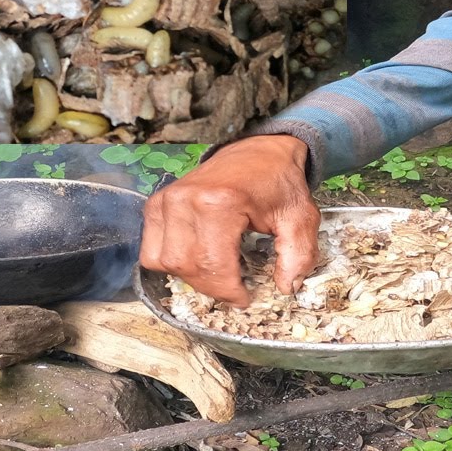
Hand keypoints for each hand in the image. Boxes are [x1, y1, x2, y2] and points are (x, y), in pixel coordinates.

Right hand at [140, 135, 319, 306]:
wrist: (260, 151)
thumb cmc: (278, 182)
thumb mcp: (300, 217)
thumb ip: (299, 255)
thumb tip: (286, 288)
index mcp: (221, 202)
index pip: (213, 264)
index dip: (229, 291)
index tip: (245, 299)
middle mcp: (186, 199)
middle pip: (186, 266)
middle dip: (212, 287)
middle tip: (234, 289)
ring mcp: (167, 199)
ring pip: (164, 261)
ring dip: (190, 277)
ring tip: (216, 274)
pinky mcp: (157, 203)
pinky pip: (151, 249)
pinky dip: (170, 262)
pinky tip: (196, 258)